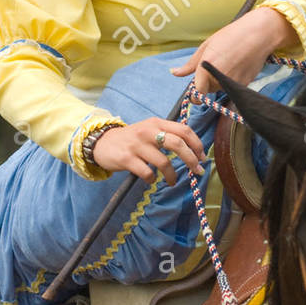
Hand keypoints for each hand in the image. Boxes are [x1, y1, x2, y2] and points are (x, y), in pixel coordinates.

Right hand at [91, 116, 206, 183]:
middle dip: (191, 160)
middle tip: (197, 171)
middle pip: (178, 144)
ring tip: (172, 181)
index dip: (197, 144)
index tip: (202, 157)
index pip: (184, 130)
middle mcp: (148, 131)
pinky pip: (147, 173)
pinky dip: (152, 179)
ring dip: (172, 176)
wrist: (102, 143)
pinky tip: (151, 180)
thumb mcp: (149, 130)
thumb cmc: (132, 139)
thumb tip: (193, 149)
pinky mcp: (127, 159)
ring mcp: (137, 145)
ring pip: (163, 162)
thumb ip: (167, 135)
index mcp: (156, 123)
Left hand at [171, 8, 293, 93]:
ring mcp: (233, 83)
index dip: (195, 95)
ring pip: (221, 89)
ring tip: (228, 62)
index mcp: (206, 68)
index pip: (197, 94)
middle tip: (217, 64)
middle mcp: (219, 79)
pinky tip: (237, 65)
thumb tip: (174, 73)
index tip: (195, 92)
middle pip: (209, 90)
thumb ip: (190, 64)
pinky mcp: (244, 84)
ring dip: (220, 81)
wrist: (259, 34)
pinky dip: (232, 81)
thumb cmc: (231, 36)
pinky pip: (233, 87)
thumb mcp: (206, 46)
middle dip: (208, 82)